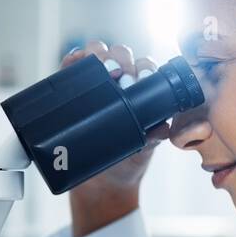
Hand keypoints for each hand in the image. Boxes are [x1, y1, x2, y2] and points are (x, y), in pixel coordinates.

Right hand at [61, 40, 169, 191]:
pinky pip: (73, 67)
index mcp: (141, 94)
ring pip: (98, 54)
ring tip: (100, 68)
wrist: (101, 184)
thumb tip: (163, 127)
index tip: (141, 77)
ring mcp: (97, 86)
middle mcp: (120, 84)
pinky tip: (75, 60)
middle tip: (117, 73)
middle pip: (121, 56)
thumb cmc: (127, 163)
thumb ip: (153, 138)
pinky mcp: (75, 92)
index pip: (144, 68)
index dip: (143, 67)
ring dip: (98, 53)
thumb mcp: (143, 150)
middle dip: (119, 58)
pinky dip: (73, 58)